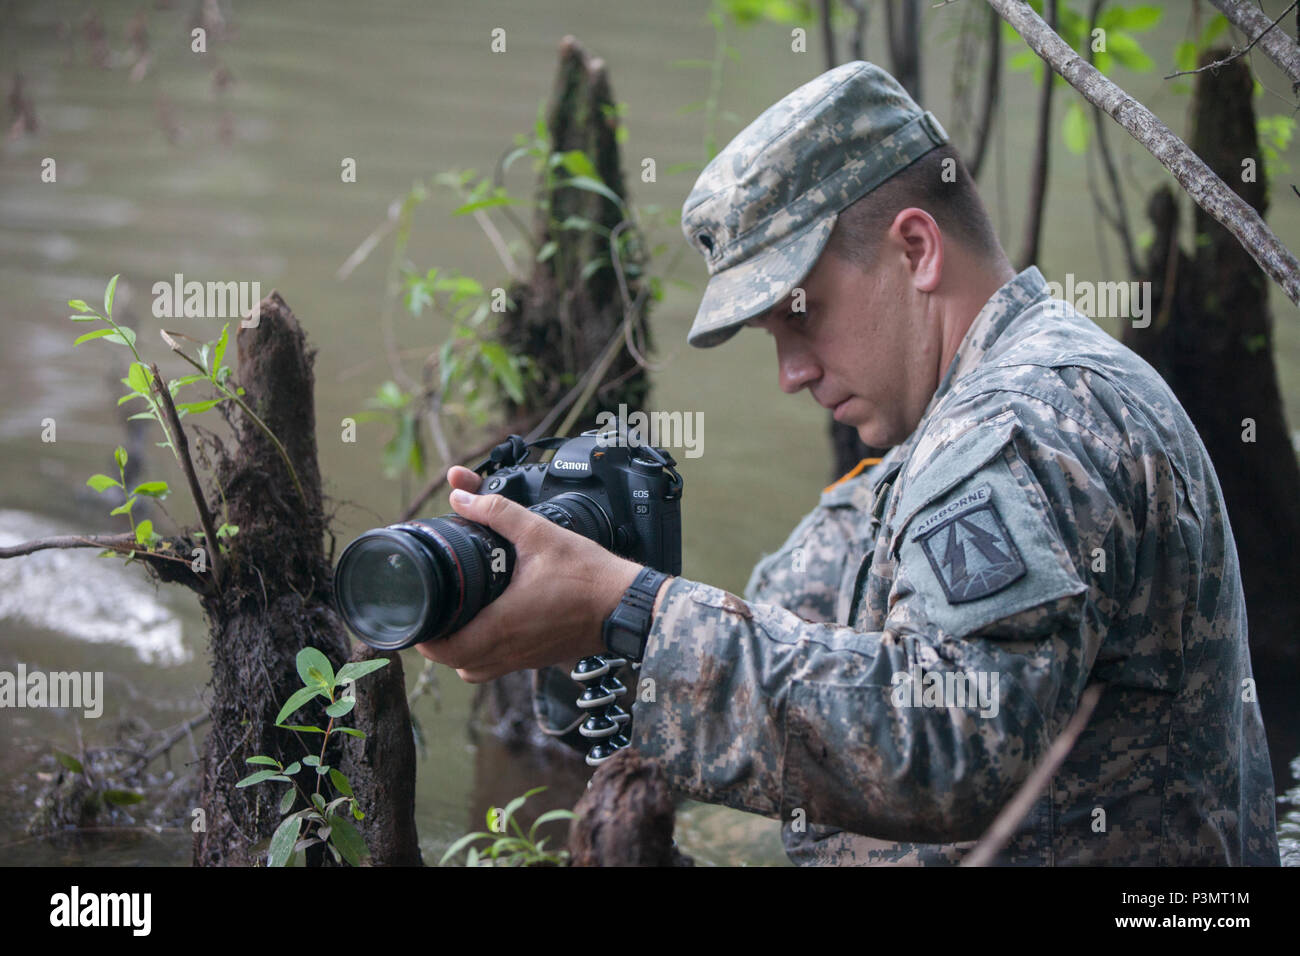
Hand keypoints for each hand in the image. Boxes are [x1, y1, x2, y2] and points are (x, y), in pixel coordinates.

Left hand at [413, 468, 642, 681]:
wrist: (628, 605)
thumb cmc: (588, 574)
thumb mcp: (539, 534)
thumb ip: (497, 512)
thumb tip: (460, 495)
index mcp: (502, 624)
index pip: (444, 651)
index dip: (424, 637)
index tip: (419, 615)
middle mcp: (510, 650)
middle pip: (457, 665)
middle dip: (439, 644)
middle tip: (434, 616)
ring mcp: (527, 660)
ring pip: (479, 671)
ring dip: (464, 653)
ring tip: (460, 623)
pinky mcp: (541, 660)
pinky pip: (502, 667)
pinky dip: (489, 654)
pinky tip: (495, 624)